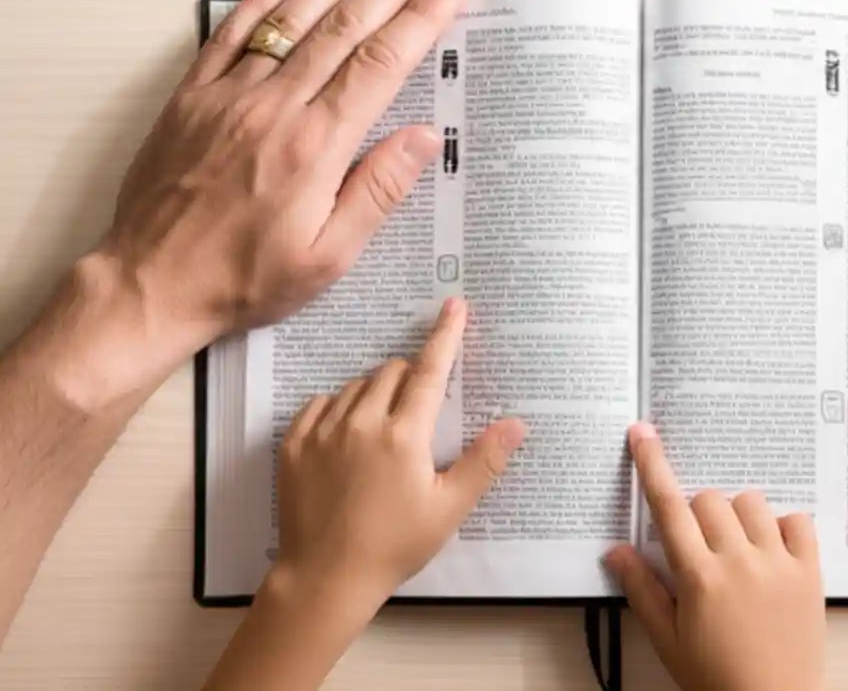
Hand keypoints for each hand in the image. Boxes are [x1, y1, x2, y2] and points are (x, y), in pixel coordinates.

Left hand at [98, 0, 463, 352]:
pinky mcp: (193, 96)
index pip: (381, 63)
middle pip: (345, 25)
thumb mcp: (328, 257)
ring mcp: (229, 94)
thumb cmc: (241, 279)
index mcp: (315, 147)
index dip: (421, 18)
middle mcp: (274, 107)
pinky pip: (234, 29)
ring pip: (293, 17)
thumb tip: (422, 138)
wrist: (151, 283)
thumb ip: (377, 192)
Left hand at [273, 297, 526, 601]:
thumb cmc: (394, 545)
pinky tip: (347, 435)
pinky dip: (338, 407)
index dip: (445, 335)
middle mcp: (361, 422)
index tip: (455, 306)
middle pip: (392, 371)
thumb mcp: (448, 507)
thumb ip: (483, 461)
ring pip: (356, 385)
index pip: (429, 370)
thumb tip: (516, 423)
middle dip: (411, 377)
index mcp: (403, 435)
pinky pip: (319, 403)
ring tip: (384, 432)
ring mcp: (322, 431)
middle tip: (419, 413)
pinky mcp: (293, 444)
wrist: (325, 577)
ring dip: (376, 392)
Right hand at [605, 423, 825, 690]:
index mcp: (700, 577)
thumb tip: (616, 551)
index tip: (643, 436)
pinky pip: (798, 520)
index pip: (669, 506)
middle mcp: (740, 562)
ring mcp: (778, 563)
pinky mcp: (810, 571)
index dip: (652, 465)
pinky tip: (771, 549)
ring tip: (736, 547)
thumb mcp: (668, 639)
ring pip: (752, 501)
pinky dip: (783, 525)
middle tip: (699, 545)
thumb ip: (642, 590)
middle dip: (697, 511)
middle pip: (709, 498)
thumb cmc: (717, 678)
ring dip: (737, 514)